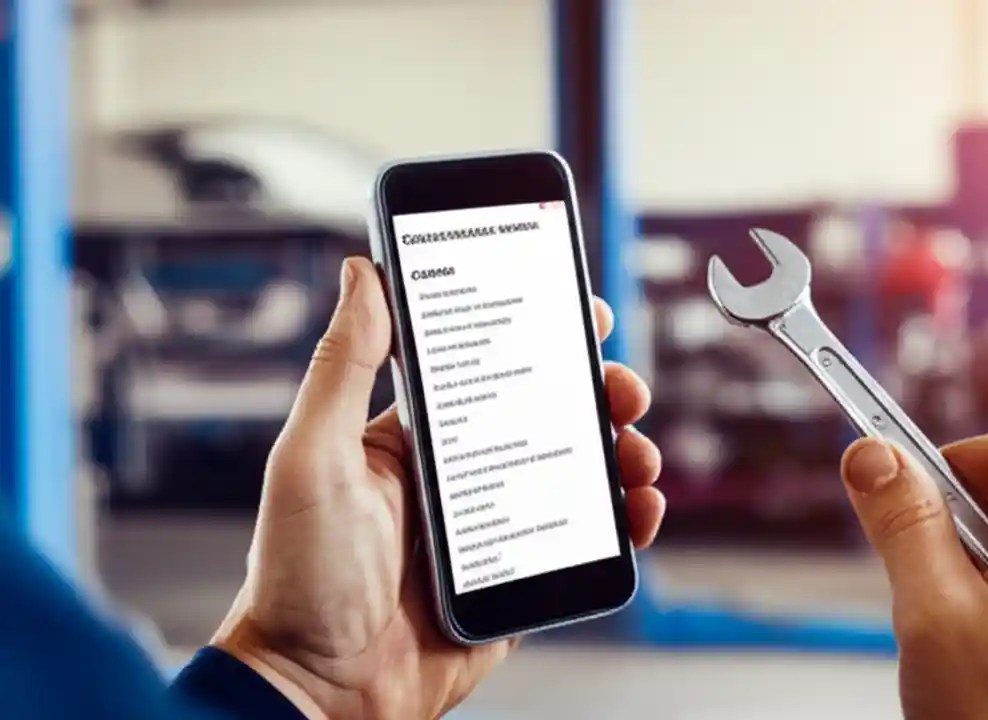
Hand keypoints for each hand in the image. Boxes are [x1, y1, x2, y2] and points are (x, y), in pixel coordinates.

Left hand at [212, 257, 664, 719]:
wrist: (319, 691)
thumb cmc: (298, 576)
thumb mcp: (312, 457)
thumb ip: (343, 366)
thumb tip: (361, 272)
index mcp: (418, 439)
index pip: (492, 371)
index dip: (543, 337)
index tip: (583, 310)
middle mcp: (462, 477)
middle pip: (551, 417)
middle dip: (599, 395)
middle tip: (624, 391)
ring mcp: (495, 529)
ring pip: (579, 476)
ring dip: (621, 455)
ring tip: (637, 456)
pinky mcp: (518, 579)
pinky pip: (585, 542)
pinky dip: (624, 524)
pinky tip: (638, 511)